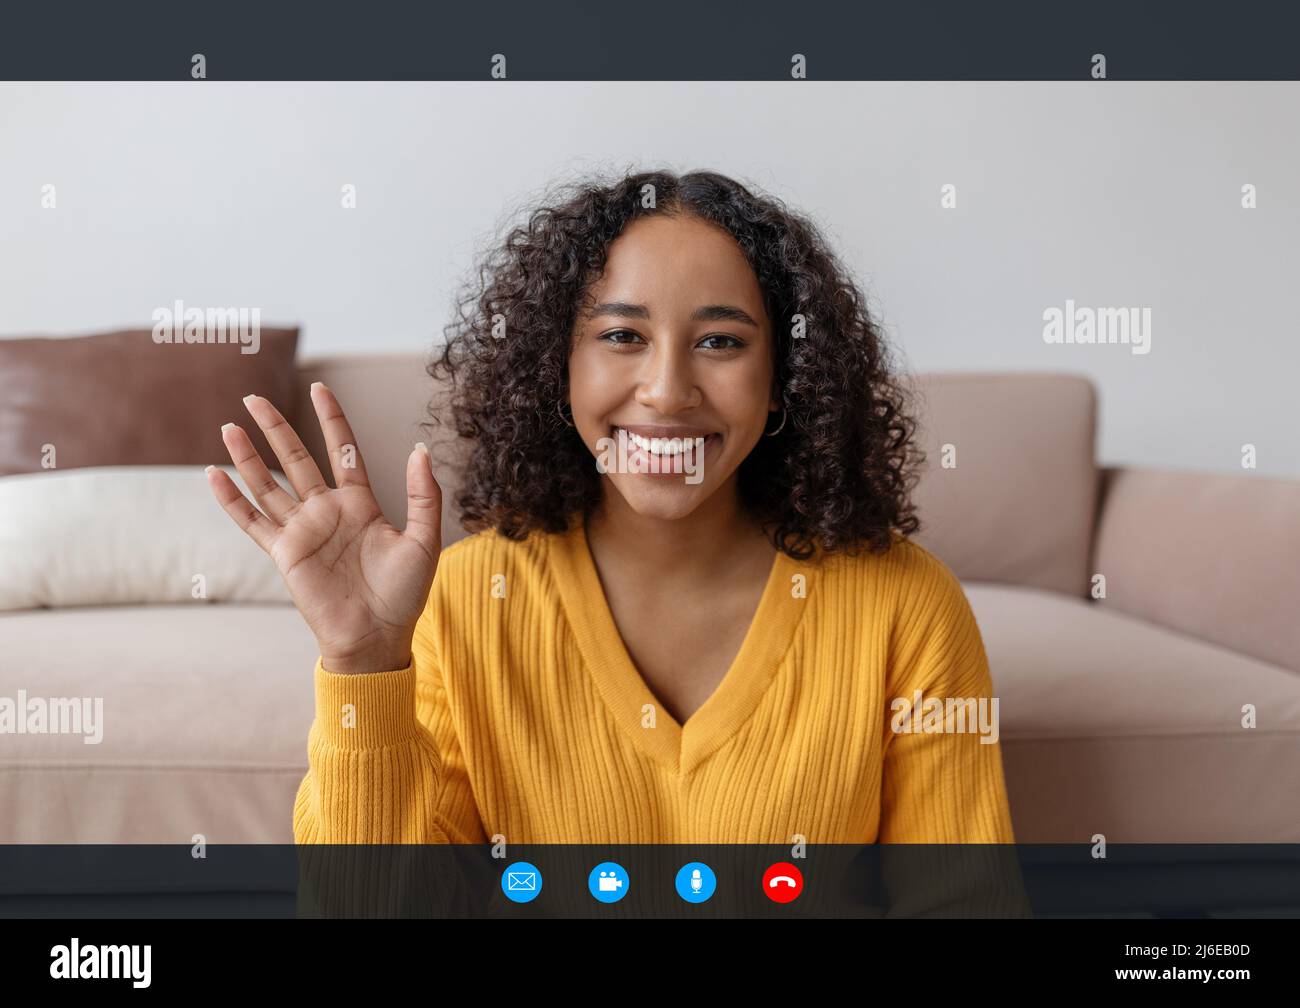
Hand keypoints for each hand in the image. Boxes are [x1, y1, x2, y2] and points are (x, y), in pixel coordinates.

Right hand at [205, 383, 441, 674]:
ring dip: (247, 456)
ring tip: (230, 426)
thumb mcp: (424, 539)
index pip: (342, 450)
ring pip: (268, 485)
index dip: (331, 419)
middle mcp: (327, 512)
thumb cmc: (404, 593)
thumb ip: (423, 495)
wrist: (377, 636)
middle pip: (296, 459)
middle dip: (276, 428)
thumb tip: (421, 448)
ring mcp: (302, 531)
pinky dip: (231, 499)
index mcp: (360, 504)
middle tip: (254, 397)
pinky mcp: (283, 554)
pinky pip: (252, 521)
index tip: (320, 388)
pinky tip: (213, 475)